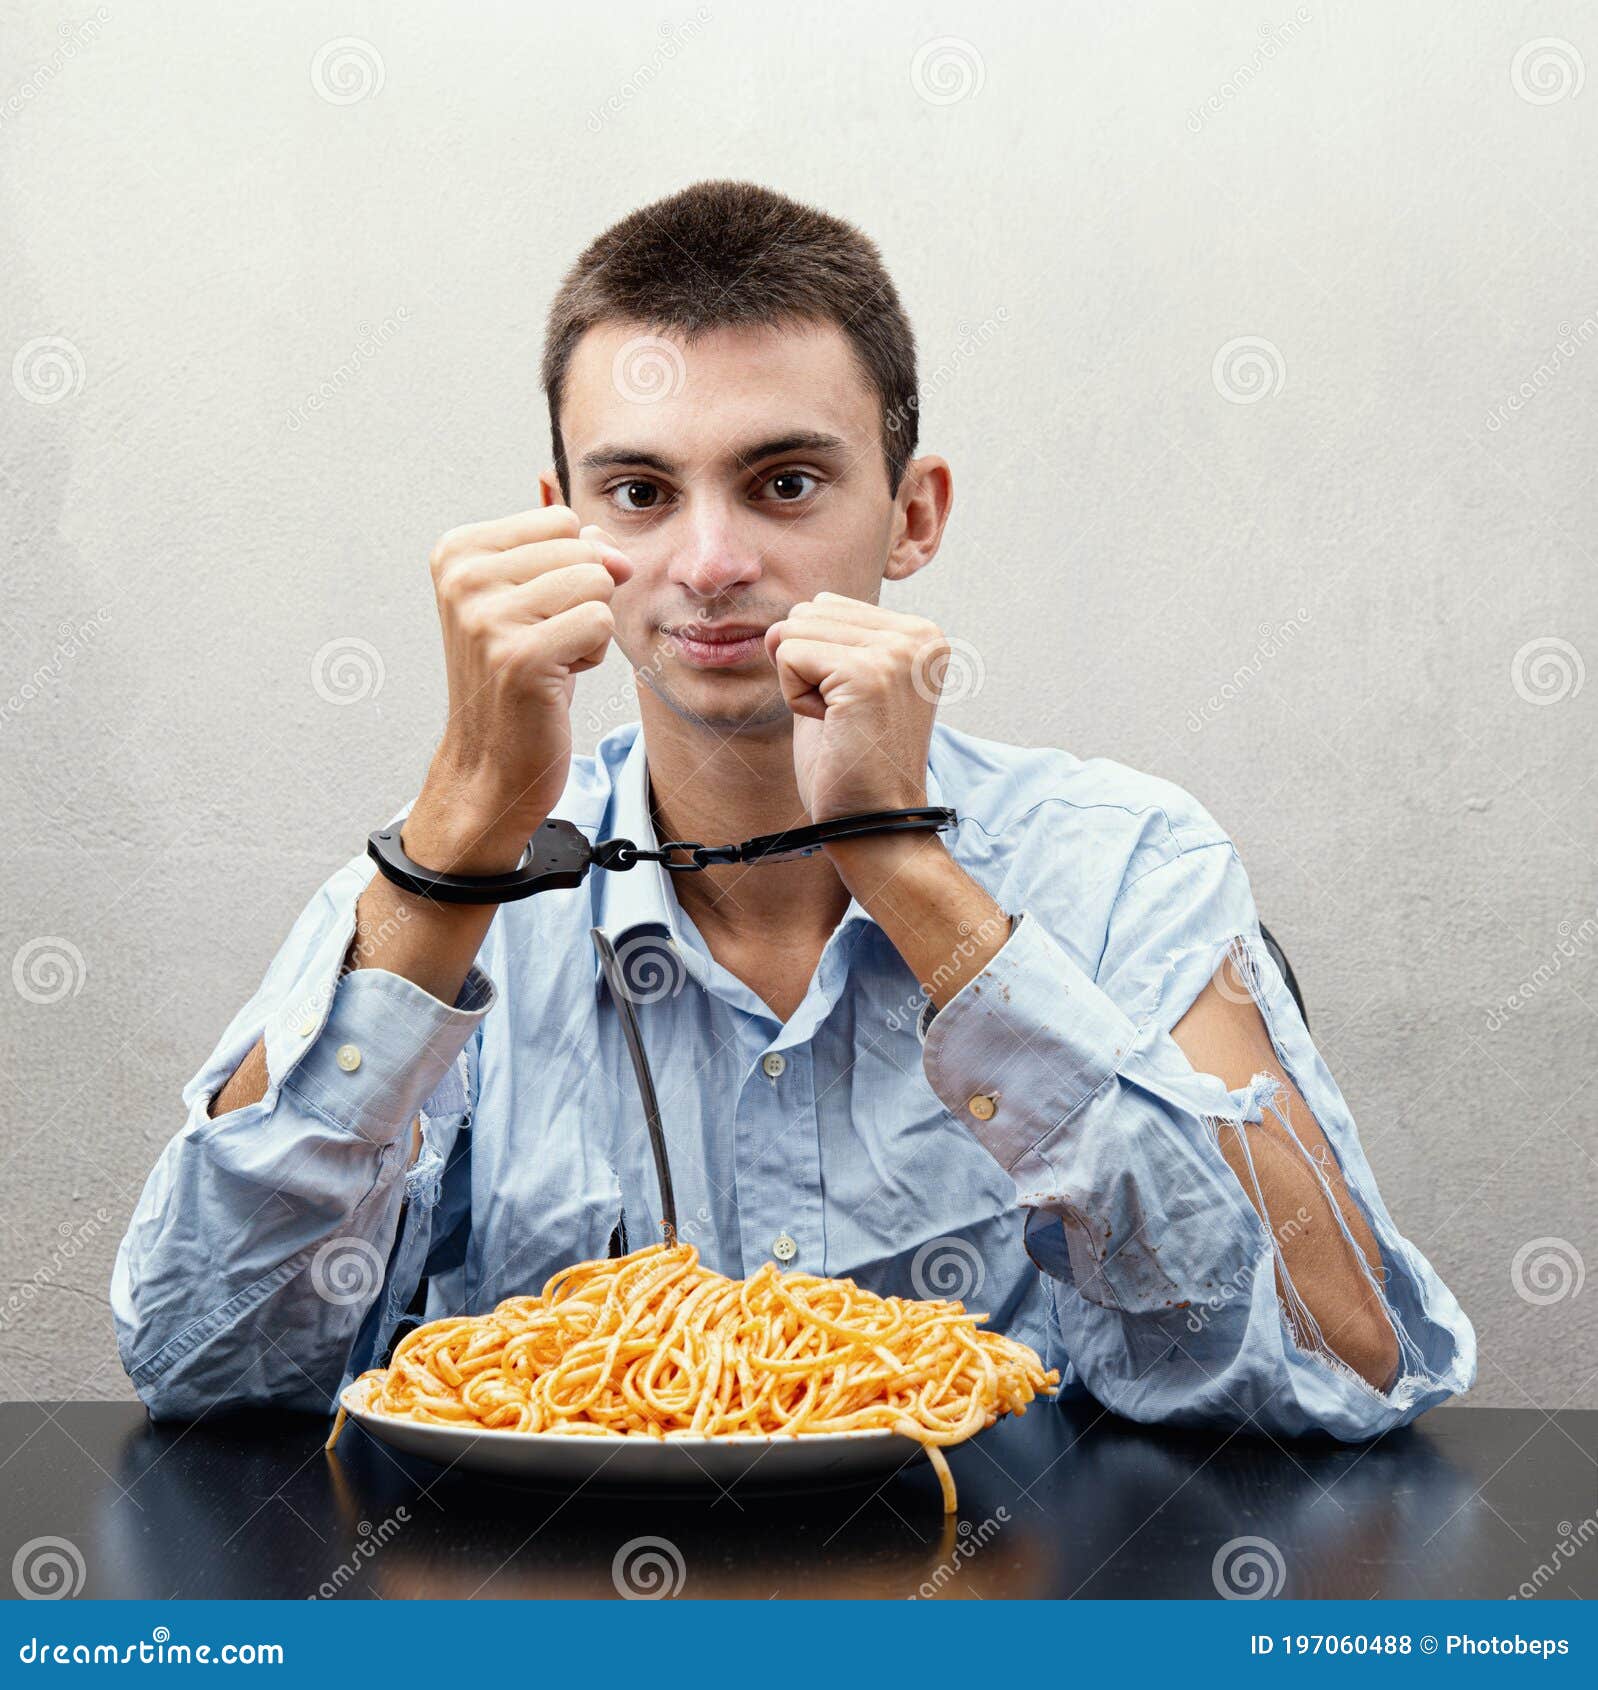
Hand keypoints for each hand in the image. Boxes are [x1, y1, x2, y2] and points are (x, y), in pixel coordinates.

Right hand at [405, 506, 630, 871]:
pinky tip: (556, 678)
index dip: (570, 568)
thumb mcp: (537, 597)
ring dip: (590, 627)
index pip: (562, 520)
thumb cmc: (519, 675)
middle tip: (543, 640)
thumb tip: (613, 550)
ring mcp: (486, 617)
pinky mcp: (520, 656)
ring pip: (597, 583)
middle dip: (583, 597)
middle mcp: (463, 577)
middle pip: (582, 549)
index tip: (534, 612)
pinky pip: (600, 622)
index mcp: (457, 550)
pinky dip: (592, 655)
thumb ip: (572, 551)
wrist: (492, 760)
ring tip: (550, 657)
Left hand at [763, 592, 948, 822]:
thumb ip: (819, 645)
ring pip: (796, 630)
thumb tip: (778, 623)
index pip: (827, 606)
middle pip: (808, 612)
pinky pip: (790, 657)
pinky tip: (833, 727)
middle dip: (806, 668)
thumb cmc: (853, 764)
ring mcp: (899, 652)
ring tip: (840, 722)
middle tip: (843, 717)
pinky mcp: (870, 673)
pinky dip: (795, 698)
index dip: (818, 660)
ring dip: (800, 683)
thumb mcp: (840, 688)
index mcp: (921, 634)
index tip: (852, 707)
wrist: (875, 824)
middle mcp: (920, 635)